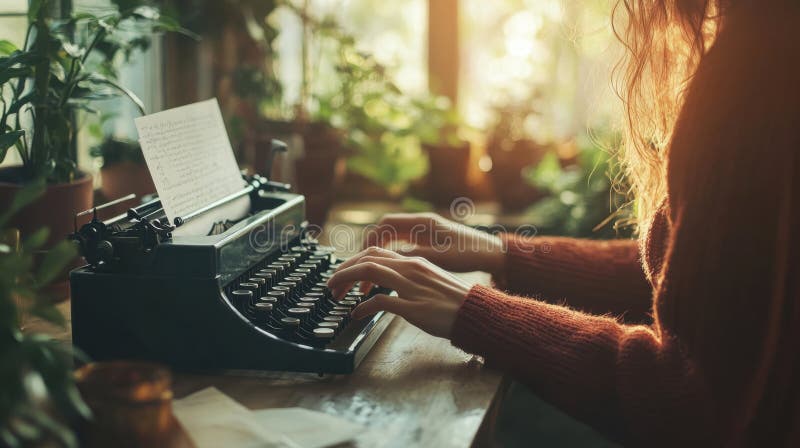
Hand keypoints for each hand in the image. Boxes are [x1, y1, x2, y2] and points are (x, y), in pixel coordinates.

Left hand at [328, 247, 472, 338]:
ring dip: (346, 280)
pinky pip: (380, 302)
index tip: (342, 274)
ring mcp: (411, 286)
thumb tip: (387, 285)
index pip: (375, 252)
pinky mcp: (413, 306)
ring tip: (335, 294)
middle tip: (331, 284)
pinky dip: (363, 307)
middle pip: (367, 258)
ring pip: (369, 271)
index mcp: (414, 261)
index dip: (353, 261)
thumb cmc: (454, 301)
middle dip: (343, 269)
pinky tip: (356, 314)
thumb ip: (407, 278)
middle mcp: (410, 268)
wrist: (475, 312)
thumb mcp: (429, 281)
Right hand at [363, 212, 505, 274]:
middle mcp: (421, 223)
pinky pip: (402, 244)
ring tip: (373, 271)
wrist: (491, 253)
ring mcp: (425, 231)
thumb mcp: (439, 257)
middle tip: (362, 266)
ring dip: (381, 252)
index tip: (363, 254)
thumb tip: (386, 258)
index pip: (386, 223)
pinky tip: (390, 270)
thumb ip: (412, 255)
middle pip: (386, 230)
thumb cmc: (470, 253)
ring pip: (393, 238)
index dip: (371, 237)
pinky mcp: (428, 240)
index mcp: (423, 223)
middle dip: (371, 247)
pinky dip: (392, 255)